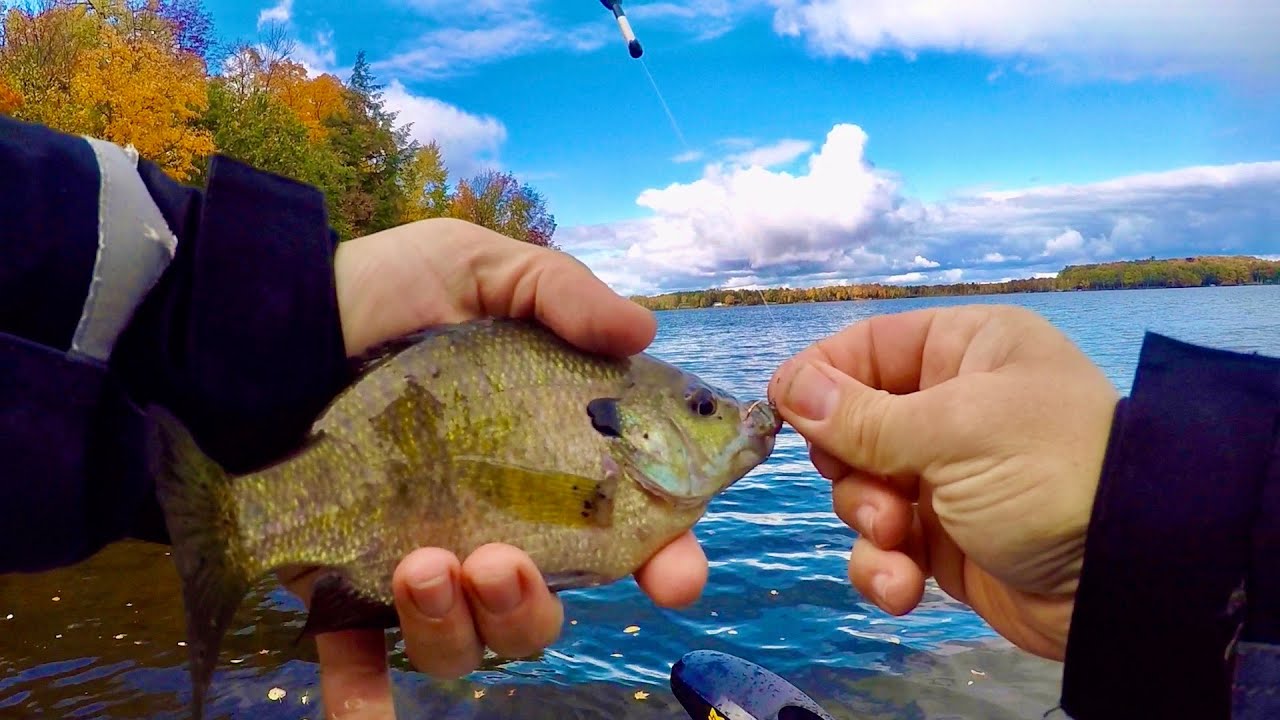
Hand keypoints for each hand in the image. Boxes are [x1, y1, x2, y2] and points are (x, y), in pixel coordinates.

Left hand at [290, 218, 707, 717]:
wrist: (262, 318)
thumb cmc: (380, 293)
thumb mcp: (475, 268)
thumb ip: (559, 292)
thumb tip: (642, 332)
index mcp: (541, 464)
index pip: (626, 529)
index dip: (667, 560)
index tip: (674, 576)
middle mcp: (491, 527)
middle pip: (542, 611)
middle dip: (533, 607)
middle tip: (501, 560)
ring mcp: (417, 563)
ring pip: (464, 643)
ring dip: (455, 627)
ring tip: (419, 566)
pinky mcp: (341, 586)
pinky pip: (359, 666)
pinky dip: (366, 702)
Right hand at [768, 305, 1119, 660]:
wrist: (1129, 581)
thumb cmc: (1047, 473)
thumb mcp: (953, 431)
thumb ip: (861, 416)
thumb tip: (786, 387)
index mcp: (965, 351)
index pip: (868, 347)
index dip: (821, 379)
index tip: (782, 414)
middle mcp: (952, 407)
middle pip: (852, 423)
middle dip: (849, 465)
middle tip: (874, 489)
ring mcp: (945, 476)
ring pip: (861, 488)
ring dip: (867, 521)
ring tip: (899, 539)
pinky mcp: (943, 539)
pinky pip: (885, 544)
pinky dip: (883, 566)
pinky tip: (902, 585)